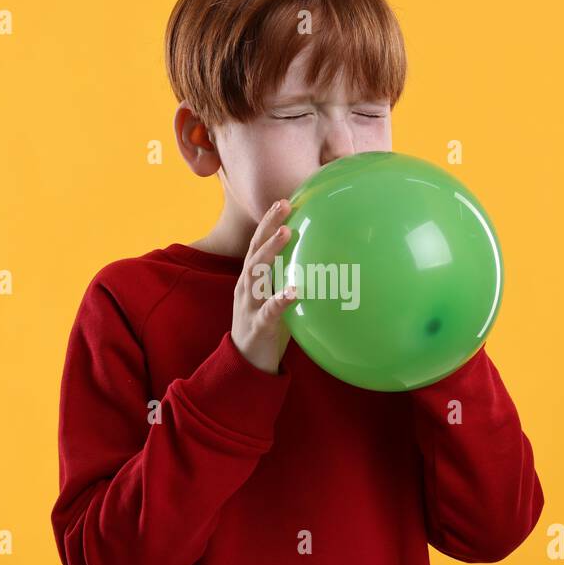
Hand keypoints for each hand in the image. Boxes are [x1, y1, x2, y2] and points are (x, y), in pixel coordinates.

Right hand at [231, 198, 296, 374]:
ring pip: (258, 273)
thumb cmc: (265, 326)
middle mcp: (247, 287)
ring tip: (288, 233)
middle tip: (284, 205)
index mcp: (251, 279)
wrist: (247, 363)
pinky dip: (281, 299)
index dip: (268, 222)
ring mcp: (250, 305)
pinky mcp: (258, 326)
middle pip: (255, 250)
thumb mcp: (273, 297)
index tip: (283, 201)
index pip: (257, 244)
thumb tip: (317, 260)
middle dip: (268, 226)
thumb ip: (287, 278)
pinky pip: (270, 311)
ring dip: (272, 251)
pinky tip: (295, 290)